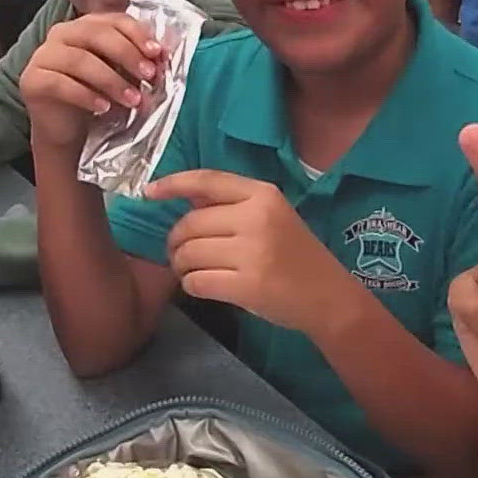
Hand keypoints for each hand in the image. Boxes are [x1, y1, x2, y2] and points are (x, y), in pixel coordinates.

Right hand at [20, 13, 162, 155]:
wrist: (68, 130)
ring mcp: (43, 56)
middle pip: (95, 34)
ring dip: (111, 80)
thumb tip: (162, 57)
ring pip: (79, 60)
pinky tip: (103, 107)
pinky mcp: (32, 80)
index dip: (136, 33)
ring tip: (133, 100)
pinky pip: (60, 83)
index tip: (157, 53)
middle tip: (149, 76)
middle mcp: (61, 34)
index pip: (112, 19)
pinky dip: (86, 95)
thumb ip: (137, 62)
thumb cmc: (97, 97)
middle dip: (127, 54)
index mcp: (85, 26)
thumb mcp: (122, 76)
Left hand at [146, 170, 356, 334]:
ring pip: (188, 253)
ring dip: (182, 265)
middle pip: (189, 223)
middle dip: (177, 242)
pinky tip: (204, 286)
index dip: (172, 184)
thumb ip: (233, 205)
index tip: (148, 192)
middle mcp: (257, 218)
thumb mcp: (273, 217)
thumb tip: (186, 199)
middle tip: (182, 254)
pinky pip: (196, 281)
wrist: (329, 297)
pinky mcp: (247, 286)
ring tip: (193, 271)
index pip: (206, 180)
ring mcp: (252, 252)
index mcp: (264, 195)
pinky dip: (192, 286)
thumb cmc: (297, 256)